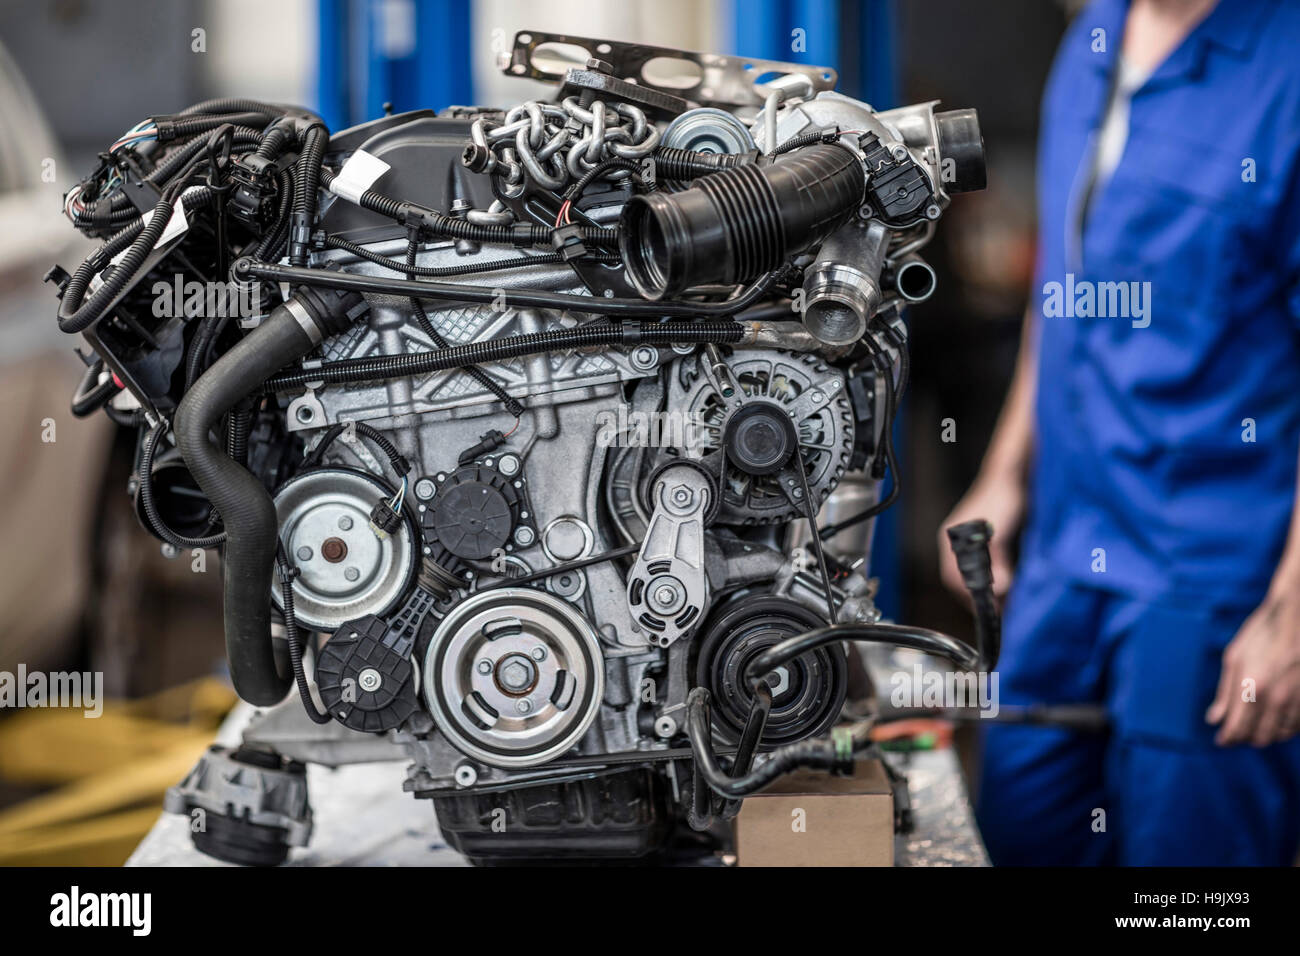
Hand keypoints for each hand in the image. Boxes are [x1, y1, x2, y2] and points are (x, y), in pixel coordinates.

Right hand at [938, 473, 1022, 602]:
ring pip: (972, 570)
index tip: (988, 610)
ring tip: (1002, 600)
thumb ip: (996, 563)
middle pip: (960, 577)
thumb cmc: (1002, 499)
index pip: (953, 578)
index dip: (969, 597)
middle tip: (997, 609)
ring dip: (984, 587)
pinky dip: (992, 576)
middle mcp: (957, 540)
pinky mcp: (984, 536)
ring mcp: (969, 537)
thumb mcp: (998, 536)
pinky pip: (982, 562)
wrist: (1013, 475)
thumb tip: (998, 588)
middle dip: (976, 596)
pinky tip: (1006, 581)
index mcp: (952, 539)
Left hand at [1206, 593, 1299, 745]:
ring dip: (1266, 733)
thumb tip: (1214, 719)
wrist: (1298, 617)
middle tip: (1237, 730)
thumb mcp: (1235, 658)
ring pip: (1281, 734)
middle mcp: (1277, 699)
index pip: (1237, 730)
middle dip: (1245, 737)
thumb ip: (1225, 693)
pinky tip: (1276, 715)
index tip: (1221, 740)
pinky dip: (1285, 726)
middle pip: (1260, 738)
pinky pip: (1297, 726)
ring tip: (1256, 722)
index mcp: (1252, 687)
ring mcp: (1299, 701)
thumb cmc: (1263, 633)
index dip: (1227, 738)